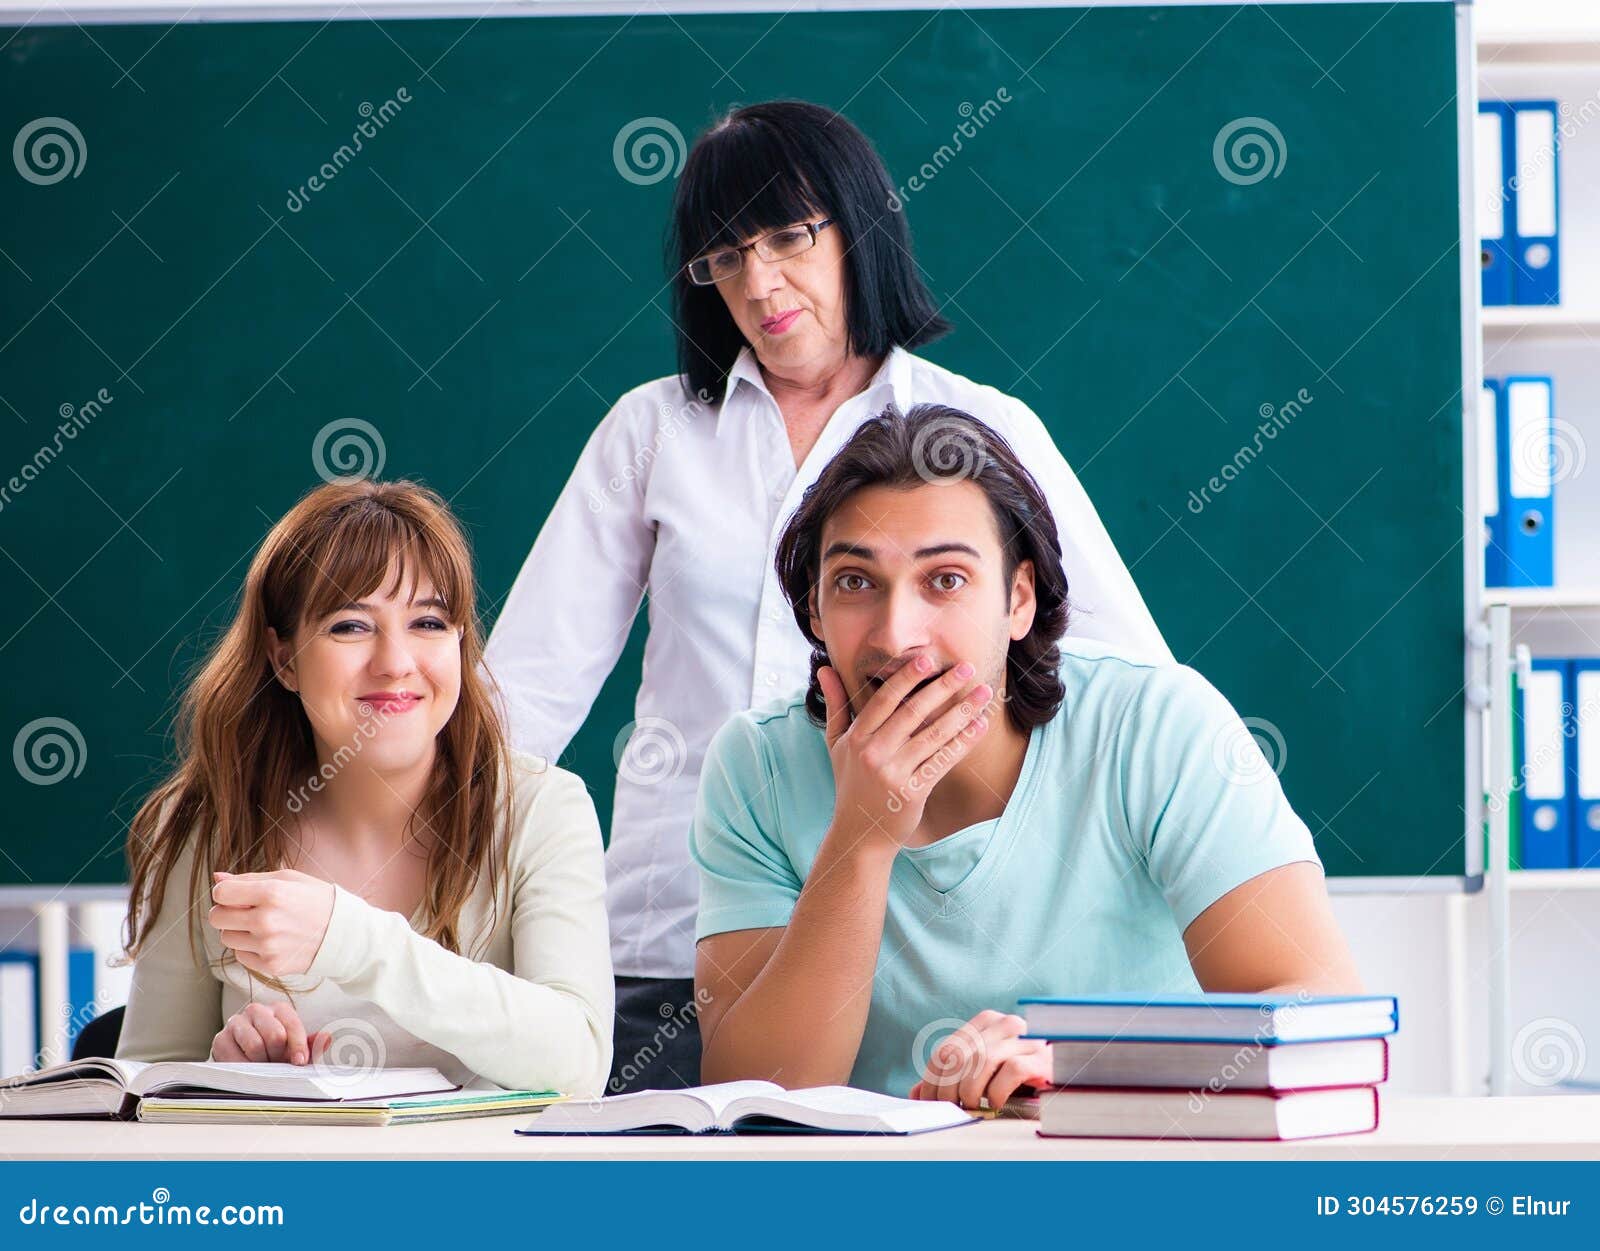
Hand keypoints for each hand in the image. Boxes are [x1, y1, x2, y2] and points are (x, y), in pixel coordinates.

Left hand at [208, 868, 335, 977]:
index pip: (221, 893)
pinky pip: (241, 955)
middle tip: (245, 910)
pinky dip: (249, 948)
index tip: (236, 894)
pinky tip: (270, 940)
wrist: (344, 932)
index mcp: (272, 893)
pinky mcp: (270, 965)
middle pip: (217, 918)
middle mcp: (266, 920)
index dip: (224, 892)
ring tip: (261, 925)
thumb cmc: (315, 900)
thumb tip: (217, 877)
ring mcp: (268, 945)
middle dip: (226, 912)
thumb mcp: (288, 879)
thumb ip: (249, 878)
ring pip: (227, 938)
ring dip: (238, 931)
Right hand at [210, 1001, 330, 1064]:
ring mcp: (236, 1023)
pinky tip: (249, 1069)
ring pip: (254, 1045)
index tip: (299, 1062)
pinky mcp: (220, 1039)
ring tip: (263, 1065)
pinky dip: (245, 1068)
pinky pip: (234, 1057)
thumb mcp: (294, 1047)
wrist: (244, 1055)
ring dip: (262, 1062)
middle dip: (279, 1055)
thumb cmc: (275, 1050)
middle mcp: (256, 1010)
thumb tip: (327, 1038)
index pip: (292, 1025)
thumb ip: (311, 1044)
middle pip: (274, 1034)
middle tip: (277, 1064)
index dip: (298, 1046)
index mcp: (278, 1009)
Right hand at [818, 655, 992, 849]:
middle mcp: (873, 753)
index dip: (907, 678)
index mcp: (857, 737)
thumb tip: (825, 669)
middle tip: (967, 667)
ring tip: (984, 692)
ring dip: (962, 711)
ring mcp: (892, 773)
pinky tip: (980, 725)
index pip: (884, 700)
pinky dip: (963, 742)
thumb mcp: (836, 744)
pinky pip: (942, 760)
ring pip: (933, 734)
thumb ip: (835, 705)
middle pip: (912, 712)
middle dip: (942, 687)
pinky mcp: (912, 792)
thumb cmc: (850, 783)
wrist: (860, 833)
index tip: (929, 659)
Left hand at [907, 1010, 1050, 1110]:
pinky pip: (1011, 1070)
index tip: (931, 1105)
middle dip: (949, 1089)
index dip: (933, 1081)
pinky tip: (997, 1103)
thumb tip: (916, 1093)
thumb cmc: (1020, 1077)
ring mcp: (1025, 1039)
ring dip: (971, 1091)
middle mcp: (1004, 1024)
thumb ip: (952, 1077)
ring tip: (974, 1107)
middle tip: (952, 1109)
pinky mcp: (1041, 1058)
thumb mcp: (982, 1073)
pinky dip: (997, 1091)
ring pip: (981, 1060)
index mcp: (986, 1022)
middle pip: (960, 1055)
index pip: (946, 1051)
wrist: (1067, 1076)